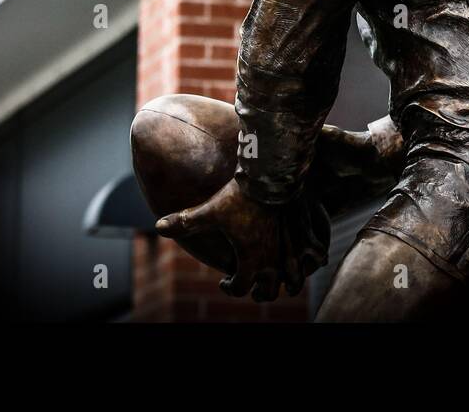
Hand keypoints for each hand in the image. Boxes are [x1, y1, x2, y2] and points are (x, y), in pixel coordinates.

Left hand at [154, 177, 327, 300]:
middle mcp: (272, 260)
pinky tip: (292, 254)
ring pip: (292, 280)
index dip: (229, 288)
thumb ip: (186, 221)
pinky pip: (309, 261)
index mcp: (250, 261)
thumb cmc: (240, 196)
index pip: (240, 288)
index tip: (224, 281)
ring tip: (273, 273)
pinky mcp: (303, 235)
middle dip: (259, 292)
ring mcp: (290, 250)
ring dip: (282, 281)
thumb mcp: (210, 210)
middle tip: (250, 283)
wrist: (272, 176)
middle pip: (269, 292)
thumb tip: (158, 227)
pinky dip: (302, 264)